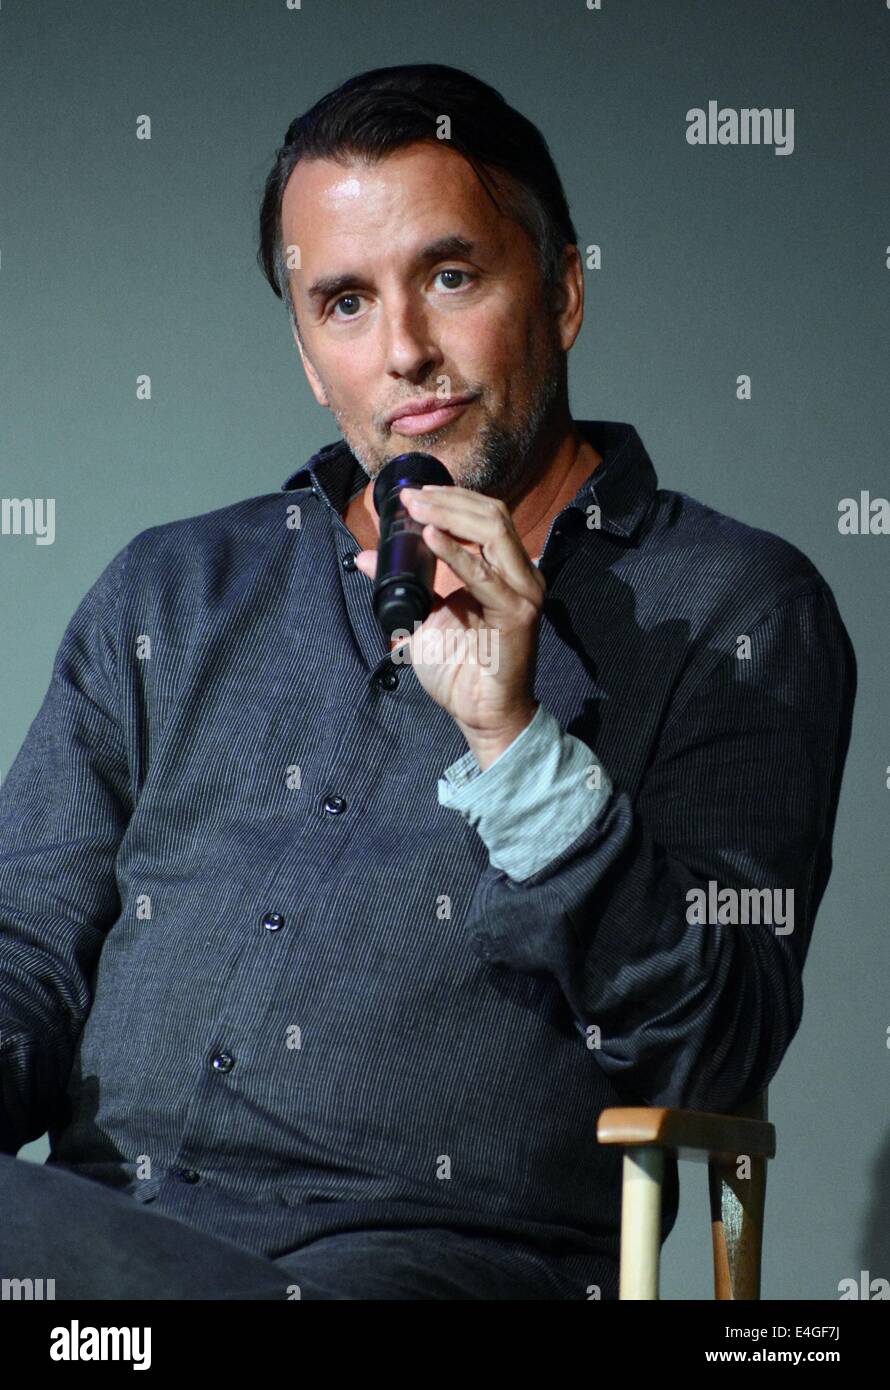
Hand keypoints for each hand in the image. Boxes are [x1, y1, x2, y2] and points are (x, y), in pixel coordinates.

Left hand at [353, 484, 545, 769]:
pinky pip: (483, 575)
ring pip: (494, 531)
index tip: (412, 494)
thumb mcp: (422, 615)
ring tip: (417, 509)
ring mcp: (522, 591)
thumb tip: (366, 556)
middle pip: (491, 514)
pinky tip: (431, 537)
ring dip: (450, 514)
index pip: (484, 516)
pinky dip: (455, 553)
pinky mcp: (516, 613)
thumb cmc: (457, 669)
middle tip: (410, 497)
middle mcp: (519, 574)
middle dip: (448, 500)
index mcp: (503, 569)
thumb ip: (403, 582)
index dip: (450, 499)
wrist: (480, 712)